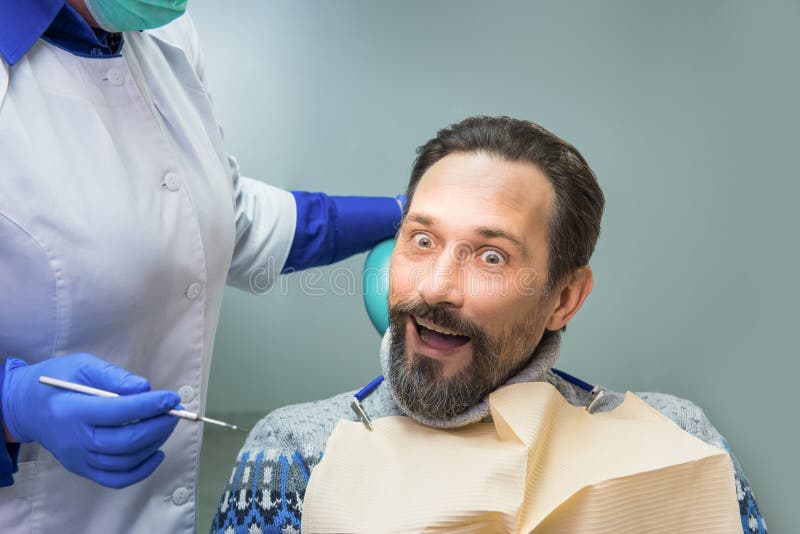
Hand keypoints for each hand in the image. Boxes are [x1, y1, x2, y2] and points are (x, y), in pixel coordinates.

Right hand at [2, 353, 179, 487]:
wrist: (27, 408)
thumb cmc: (56, 381)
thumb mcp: (82, 366)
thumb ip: (114, 376)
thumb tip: (145, 389)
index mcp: (73, 411)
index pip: (118, 413)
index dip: (150, 406)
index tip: (171, 398)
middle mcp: (75, 440)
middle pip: (125, 441)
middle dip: (157, 426)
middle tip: (174, 412)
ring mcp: (79, 458)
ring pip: (125, 461)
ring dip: (154, 444)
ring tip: (166, 425)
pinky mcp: (82, 468)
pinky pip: (116, 478)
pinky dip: (141, 470)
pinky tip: (156, 452)